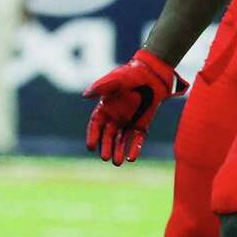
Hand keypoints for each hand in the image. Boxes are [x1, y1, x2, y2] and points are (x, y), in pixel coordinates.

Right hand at [84, 49, 183, 163]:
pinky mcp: (141, 125)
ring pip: (121, 140)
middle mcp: (115, 117)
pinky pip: (137, 139)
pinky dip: (134, 148)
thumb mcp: (116, 79)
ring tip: (117, 162)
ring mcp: (128, 122)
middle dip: (106, 147)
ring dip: (118, 151)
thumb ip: (101, 87)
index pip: (96, 125)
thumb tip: (85, 95)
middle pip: (108, 135)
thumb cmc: (130, 74)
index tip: (90, 147)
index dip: (93, 135)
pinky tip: (132, 158)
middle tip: (105, 158)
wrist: (152, 75)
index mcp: (105, 107)